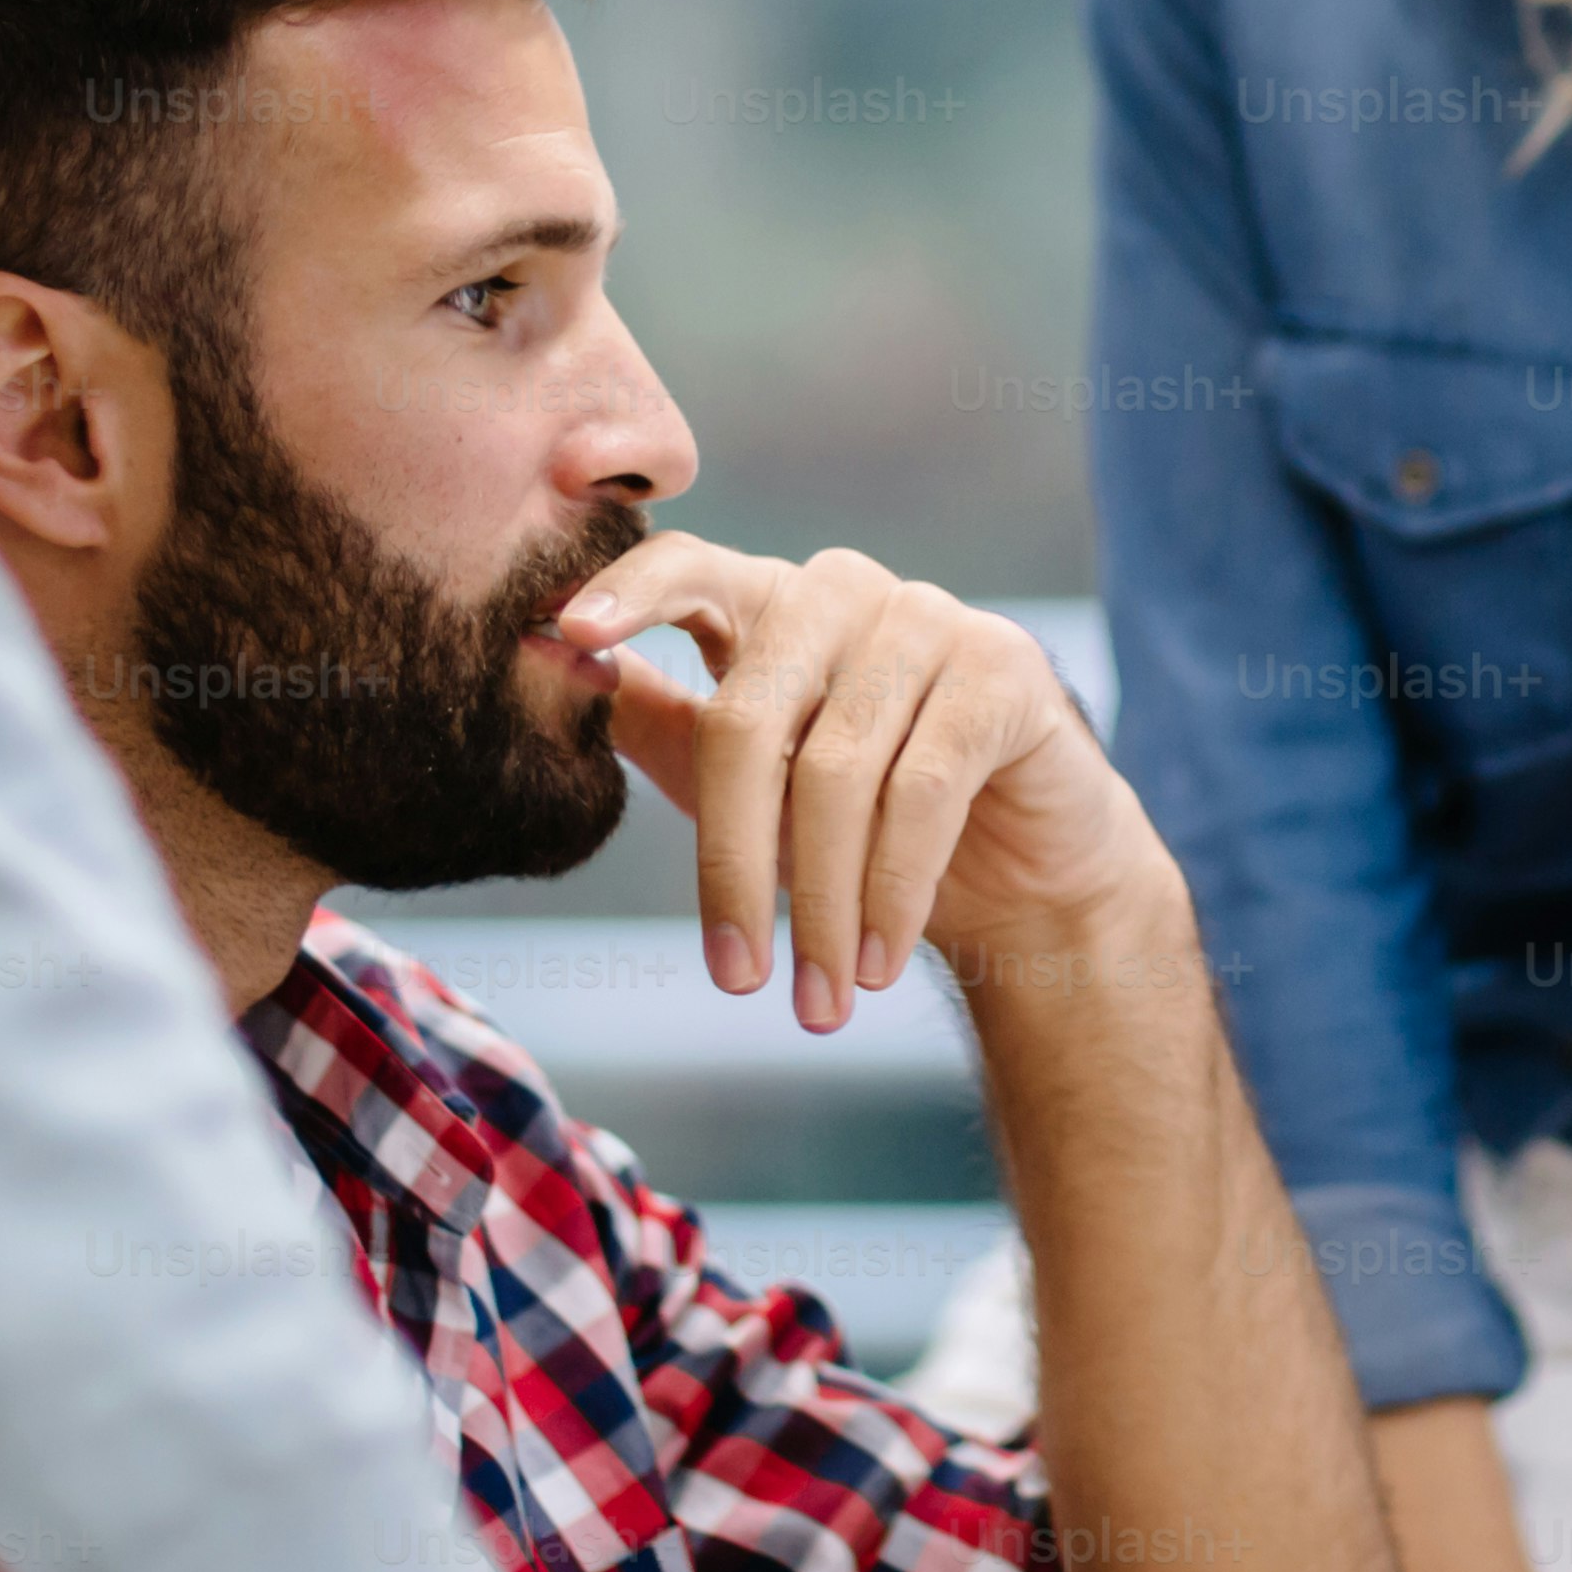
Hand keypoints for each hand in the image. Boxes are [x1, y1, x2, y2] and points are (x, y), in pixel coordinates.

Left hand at [559, 536, 1166, 1030]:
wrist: (1018, 873)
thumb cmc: (855, 822)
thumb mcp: (742, 780)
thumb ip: (658, 722)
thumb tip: (553, 671)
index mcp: (767, 602)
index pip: (687, 568)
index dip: (627, 593)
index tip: (566, 631)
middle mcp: (842, 592)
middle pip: (749, 719)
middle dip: (735, 867)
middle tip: (734, 982)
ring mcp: (927, 620)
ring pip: (838, 772)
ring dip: (824, 908)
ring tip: (819, 1003)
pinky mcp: (1002, 671)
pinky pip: (924, 790)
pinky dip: (893, 891)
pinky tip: (878, 960)